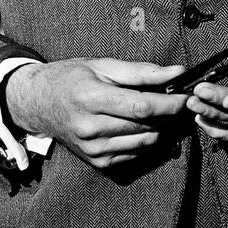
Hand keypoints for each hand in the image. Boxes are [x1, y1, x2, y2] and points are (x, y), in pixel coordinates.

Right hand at [5, 58, 189, 169]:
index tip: (188, 96)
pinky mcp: (97, 162)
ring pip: (145, 142)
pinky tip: (143, 125)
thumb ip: (142, 71)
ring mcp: (93, 149)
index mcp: (91, 98)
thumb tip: (177, 72)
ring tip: (161, 112)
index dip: (171, 103)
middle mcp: (90, 128)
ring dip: (161, 128)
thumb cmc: (71, 78)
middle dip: (169, 114)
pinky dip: (146, 139)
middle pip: (146, 126)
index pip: (142, 106)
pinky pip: (135, 153)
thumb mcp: (102, 66)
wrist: (38, 104)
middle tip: (178, 100)